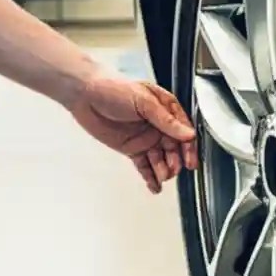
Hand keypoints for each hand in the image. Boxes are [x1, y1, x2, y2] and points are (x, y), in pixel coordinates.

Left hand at [69, 75, 198, 192]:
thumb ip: (166, 120)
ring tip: (162, 177)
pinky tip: (155, 187)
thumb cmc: (113, 88)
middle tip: (173, 169)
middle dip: (176, 161)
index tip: (190, 161)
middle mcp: (158, 125)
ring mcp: (146, 138)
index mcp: (165, 108)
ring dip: (164, 170)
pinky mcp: (132, 149)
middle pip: (174, 148)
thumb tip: (187, 133)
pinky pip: (145, 166)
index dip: (188, 147)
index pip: (183, 130)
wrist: (85, 95)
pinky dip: (151, 178)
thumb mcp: (144, 101)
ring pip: (161, 159)